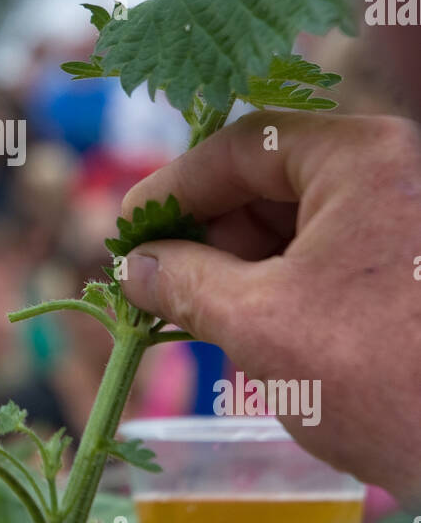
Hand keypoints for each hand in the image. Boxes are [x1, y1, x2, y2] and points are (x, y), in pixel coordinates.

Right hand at [121, 112, 420, 506]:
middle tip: (161, 282)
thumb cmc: (376, 376)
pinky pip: (337, 255)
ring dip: (246, 264)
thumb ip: (184, 281)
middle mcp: (396, 172)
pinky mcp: (417, 268)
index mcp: (362, 158)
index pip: (243, 146)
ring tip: (206, 317)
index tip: (131, 232)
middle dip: (212, 233)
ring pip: (303, 221)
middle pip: (274, 181)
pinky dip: (288, 284)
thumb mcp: (258, 324)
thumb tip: (137, 267)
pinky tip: (257, 329)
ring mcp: (412, 219)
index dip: (176, 188)